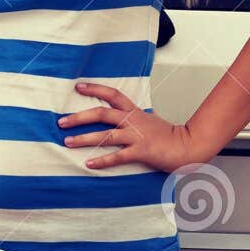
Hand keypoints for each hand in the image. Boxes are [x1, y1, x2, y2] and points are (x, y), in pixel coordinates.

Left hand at [57, 81, 207, 172]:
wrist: (188, 146)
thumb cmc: (167, 136)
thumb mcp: (148, 121)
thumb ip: (132, 119)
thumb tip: (116, 119)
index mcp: (134, 112)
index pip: (112, 94)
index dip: (95, 89)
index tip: (78, 86)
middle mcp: (132, 121)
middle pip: (102, 114)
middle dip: (79, 117)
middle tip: (61, 121)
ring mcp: (136, 136)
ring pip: (105, 135)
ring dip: (84, 139)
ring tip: (67, 142)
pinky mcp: (141, 151)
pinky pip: (117, 156)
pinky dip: (102, 160)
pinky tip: (89, 164)